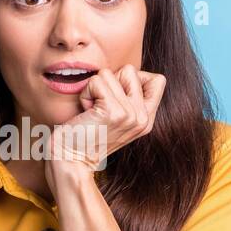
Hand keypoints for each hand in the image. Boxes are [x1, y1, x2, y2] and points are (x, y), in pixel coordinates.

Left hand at [45, 64, 165, 178]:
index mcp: (147, 120)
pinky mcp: (114, 112)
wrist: (72, 160)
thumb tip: (128, 71)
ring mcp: (131, 115)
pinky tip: (85, 112)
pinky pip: (96, 81)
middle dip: (108, 82)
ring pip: (109, 74)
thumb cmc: (86, 136)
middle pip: (131, 70)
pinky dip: (85, 94)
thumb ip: (130, 99)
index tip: (115, 97)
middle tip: (99, 107)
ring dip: (93, 90)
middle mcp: (144, 118)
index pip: (158, 80)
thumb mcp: (116, 118)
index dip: (134, 78)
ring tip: (91, 112)